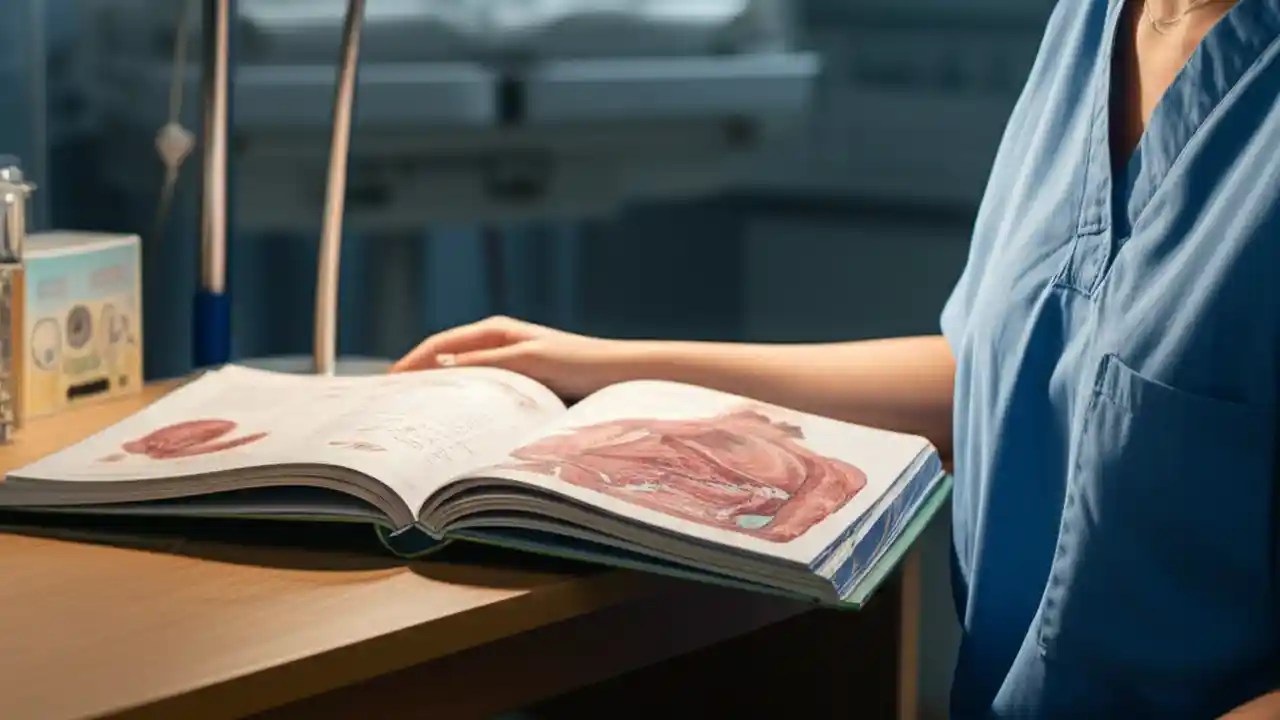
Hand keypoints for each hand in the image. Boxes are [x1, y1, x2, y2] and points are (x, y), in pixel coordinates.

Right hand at [390, 316, 633, 399]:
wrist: (622, 376)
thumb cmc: (581, 363)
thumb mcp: (529, 361)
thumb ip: (486, 364)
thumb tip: (439, 368)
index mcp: (496, 332)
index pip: (438, 346)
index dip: (410, 364)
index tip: (385, 387)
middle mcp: (499, 346)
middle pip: (445, 363)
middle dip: (418, 381)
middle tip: (393, 409)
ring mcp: (509, 366)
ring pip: (463, 381)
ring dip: (441, 396)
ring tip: (417, 421)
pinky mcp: (523, 385)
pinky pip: (483, 394)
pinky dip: (465, 405)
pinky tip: (458, 426)